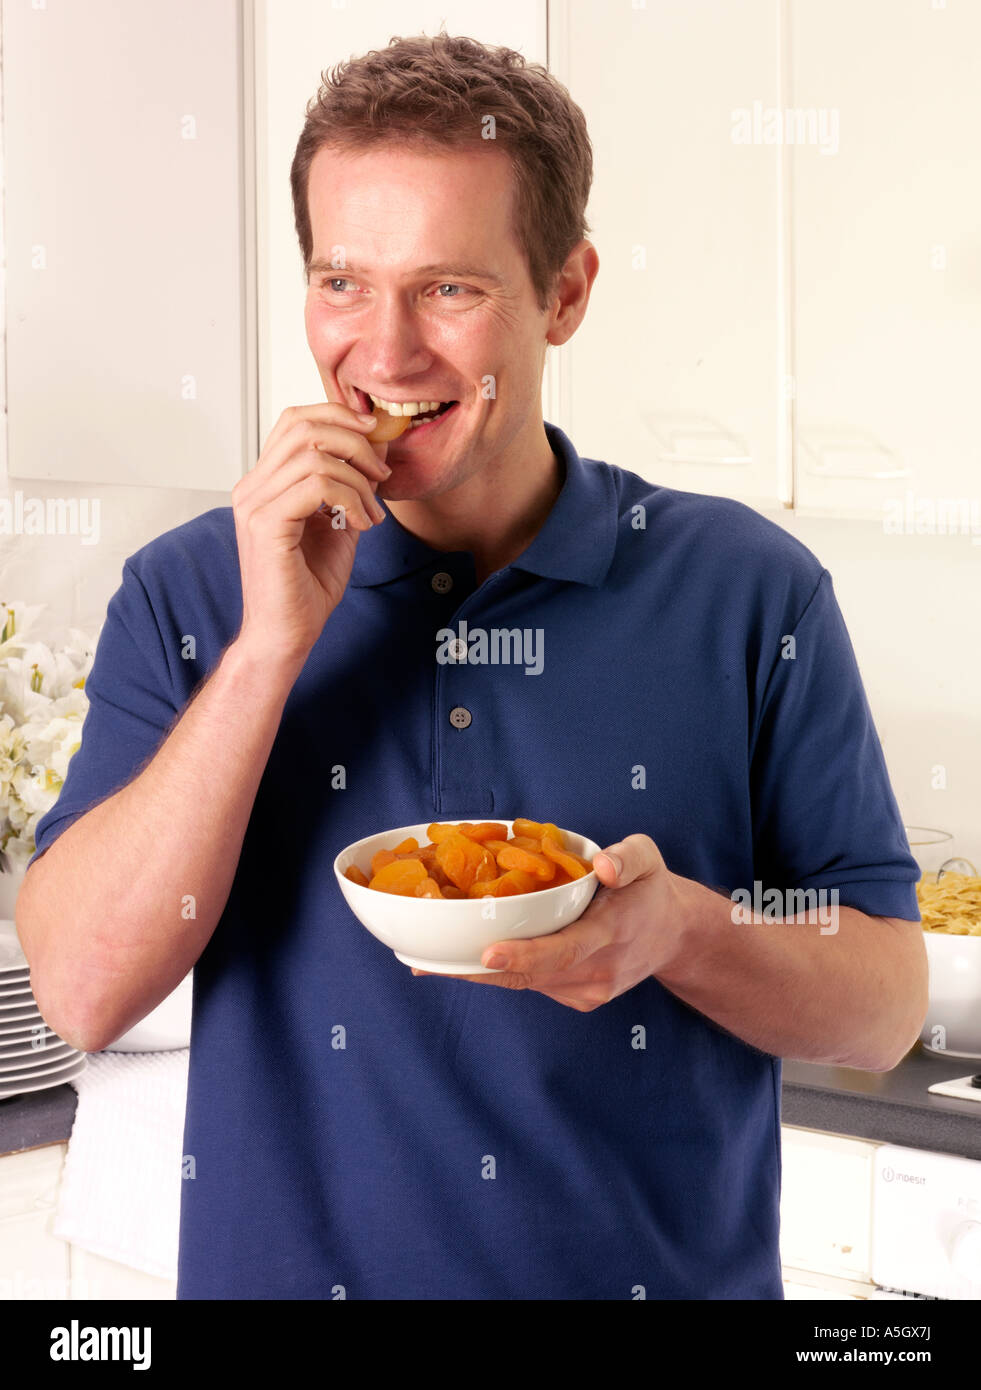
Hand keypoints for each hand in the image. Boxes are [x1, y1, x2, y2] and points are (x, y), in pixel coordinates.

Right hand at [231, 401, 391, 671]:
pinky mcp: (265, 524)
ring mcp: (254, 503)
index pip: (295, 420)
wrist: (286, 635)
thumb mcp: (341, 524)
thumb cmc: (307, 587)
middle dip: (354, 441)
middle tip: (380, 474)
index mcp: (265, 482)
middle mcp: (252, 486)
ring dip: (358, 479)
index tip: (375, 435)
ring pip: (314, 455)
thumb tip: (377, 446)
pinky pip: (316, 485)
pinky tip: (361, 524)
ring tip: (373, 512)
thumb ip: (352, 485)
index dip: (338, 416)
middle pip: (303, 426)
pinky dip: (350, 498)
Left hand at [411, 834, 683, 1009]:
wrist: (673, 936)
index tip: (487, 953)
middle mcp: (597, 971)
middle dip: (476, 971)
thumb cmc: (650, 890)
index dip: (525, 954)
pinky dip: (498, 975)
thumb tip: (603, 866)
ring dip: (478, 975)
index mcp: (611, 934)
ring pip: (524, 984)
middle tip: (425, 963)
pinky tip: (464, 962)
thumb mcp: (649, 858)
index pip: (565, 950)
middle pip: (531, 975)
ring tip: (427, 963)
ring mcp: (587, 991)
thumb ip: (628, 858)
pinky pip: (531, 985)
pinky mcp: (577, 998)